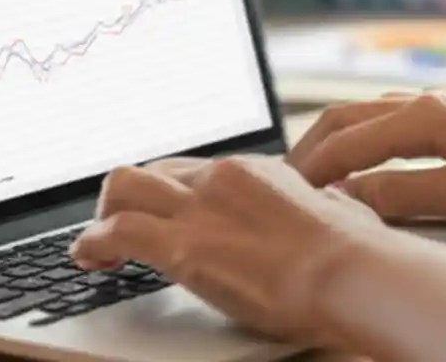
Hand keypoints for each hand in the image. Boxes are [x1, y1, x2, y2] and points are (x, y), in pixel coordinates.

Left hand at [69, 155, 390, 346]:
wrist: (350, 273)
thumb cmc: (357, 255)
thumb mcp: (342, 213)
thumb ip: (323, 207)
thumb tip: (334, 208)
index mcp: (256, 173)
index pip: (195, 170)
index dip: (172, 193)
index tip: (167, 213)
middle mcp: (221, 180)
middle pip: (153, 171)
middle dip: (132, 200)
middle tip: (123, 229)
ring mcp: (199, 209)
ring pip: (123, 187)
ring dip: (104, 214)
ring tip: (97, 246)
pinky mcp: (183, 247)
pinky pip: (116, 231)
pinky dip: (93, 242)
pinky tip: (88, 259)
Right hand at [288, 94, 445, 222]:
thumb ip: (402, 194)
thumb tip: (348, 195)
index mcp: (423, 117)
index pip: (343, 140)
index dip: (308, 169)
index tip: (282, 193)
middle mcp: (430, 102)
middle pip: (349, 116)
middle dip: (311, 145)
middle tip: (286, 179)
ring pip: (374, 115)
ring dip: (340, 139)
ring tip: (321, 168)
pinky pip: (401, 121)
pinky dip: (371, 139)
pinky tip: (379, 157)